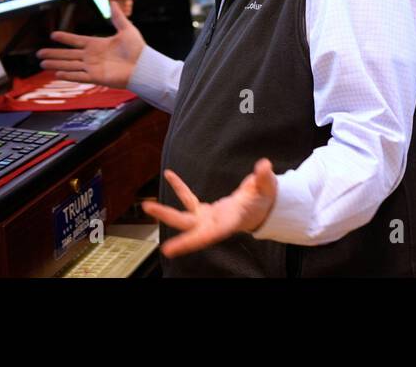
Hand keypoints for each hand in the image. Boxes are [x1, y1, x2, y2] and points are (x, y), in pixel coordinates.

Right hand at [36, 0, 146, 89]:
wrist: (144, 65)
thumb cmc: (137, 49)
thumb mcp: (126, 29)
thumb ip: (117, 16)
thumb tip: (113, 1)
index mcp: (97, 44)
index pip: (76, 41)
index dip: (65, 38)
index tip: (53, 35)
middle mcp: (92, 56)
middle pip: (68, 55)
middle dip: (53, 54)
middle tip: (39, 54)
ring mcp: (93, 68)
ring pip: (69, 65)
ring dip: (56, 65)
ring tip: (41, 64)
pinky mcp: (96, 78)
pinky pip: (78, 76)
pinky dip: (67, 75)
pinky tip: (56, 74)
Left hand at [141, 160, 278, 257]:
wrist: (261, 209)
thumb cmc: (264, 201)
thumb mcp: (267, 188)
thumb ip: (264, 178)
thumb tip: (263, 165)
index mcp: (230, 222)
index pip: (209, 235)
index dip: (190, 242)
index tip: (170, 249)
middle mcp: (215, 224)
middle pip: (188, 227)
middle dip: (168, 218)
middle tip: (149, 210)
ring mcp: (208, 219)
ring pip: (184, 217)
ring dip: (165, 212)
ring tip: (147, 206)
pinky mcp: (205, 211)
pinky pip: (189, 199)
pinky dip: (179, 188)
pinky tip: (170, 175)